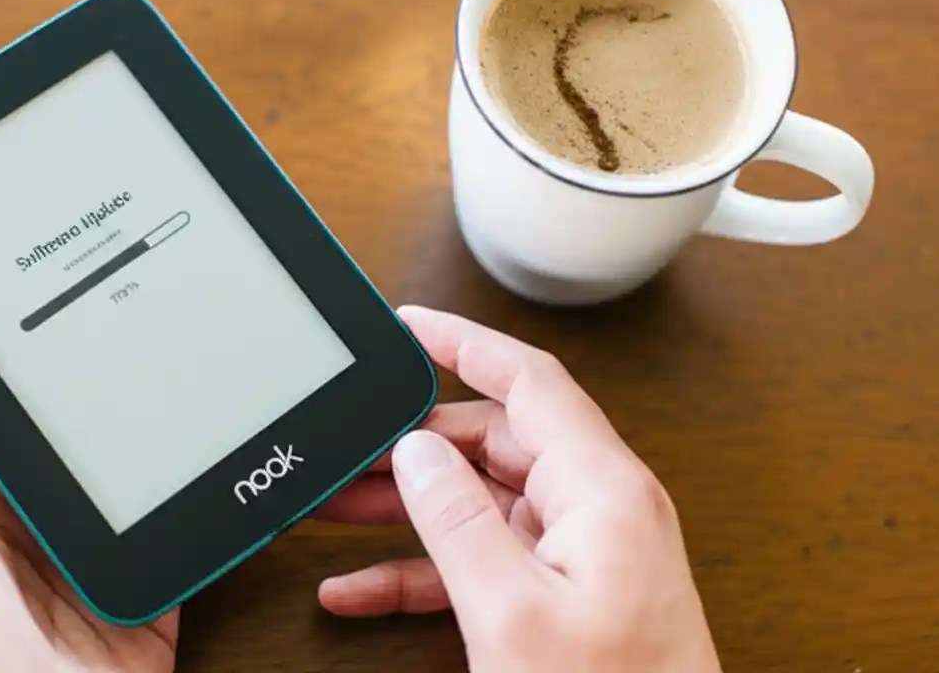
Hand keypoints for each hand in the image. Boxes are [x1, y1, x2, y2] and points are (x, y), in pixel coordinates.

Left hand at [0, 366, 178, 672]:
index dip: (15, 389)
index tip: (46, 332)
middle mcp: (27, 548)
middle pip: (69, 457)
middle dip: (95, 419)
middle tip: (131, 359)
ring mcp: (88, 576)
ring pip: (126, 494)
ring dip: (148, 462)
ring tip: (175, 406)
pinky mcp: (144, 604)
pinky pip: (175, 544)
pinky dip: (191, 514)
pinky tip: (203, 476)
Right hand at [317, 306, 720, 672]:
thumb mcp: (513, 613)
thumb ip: (459, 522)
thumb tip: (418, 454)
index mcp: (602, 490)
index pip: (528, 382)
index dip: (464, 343)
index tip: (410, 325)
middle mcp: (598, 509)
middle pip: (492, 442)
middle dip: (413, 444)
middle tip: (349, 445)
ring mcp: (582, 553)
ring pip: (480, 500)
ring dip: (408, 506)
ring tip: (336, 505)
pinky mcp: (565, 594)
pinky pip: (485, 558)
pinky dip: (426, 567)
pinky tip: (363, 585)